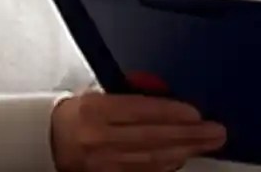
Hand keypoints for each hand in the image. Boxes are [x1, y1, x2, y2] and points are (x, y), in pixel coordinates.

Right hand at [51, 91, 226, 171]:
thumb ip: (132, 96)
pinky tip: (181, 158)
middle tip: (215, 131)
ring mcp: (98, 162)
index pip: (142, 111)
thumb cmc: (78, 113)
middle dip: (189, 135)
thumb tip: (172, 99)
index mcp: (95, 110)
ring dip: (183, 151)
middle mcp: (96, 137)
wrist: (44, 139)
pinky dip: (164, 166)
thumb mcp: (100, 95)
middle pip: (152, 137)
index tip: (197, 113)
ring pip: (150, 159)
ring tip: (206, 144)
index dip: (173, 113)